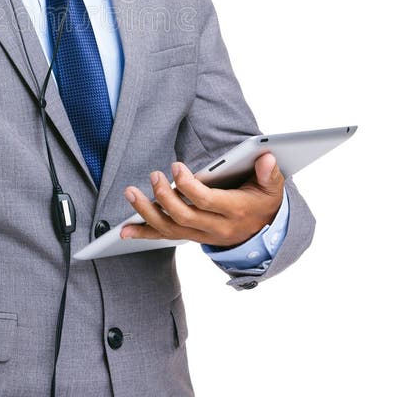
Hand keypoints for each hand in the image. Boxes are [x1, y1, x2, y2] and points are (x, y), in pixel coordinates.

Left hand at [120, 152, 284, 248]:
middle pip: (184, 217)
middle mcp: (217, 228)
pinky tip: (124, 230)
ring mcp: (203, 235)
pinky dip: (144, 233)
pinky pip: (166, 236)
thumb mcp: (272, 188)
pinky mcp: (192, 236)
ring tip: (131, 193)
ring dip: (147, 212)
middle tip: (154, 175)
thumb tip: (267, 159)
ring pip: (171, 229)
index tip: (176, 167)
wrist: (266, 232)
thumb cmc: (264, 202)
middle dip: (165, 196)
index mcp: (235, 212)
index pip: (207, 201)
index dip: (188, 185)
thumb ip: (270, 174)